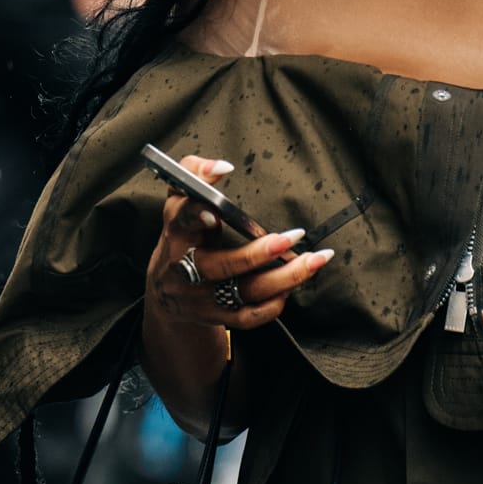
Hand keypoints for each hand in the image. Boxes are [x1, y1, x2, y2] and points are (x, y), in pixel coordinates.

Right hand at [146, 157, 333, 336]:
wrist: (167, 290)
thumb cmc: (184, 236)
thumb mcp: (179, 200)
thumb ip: (194, 172)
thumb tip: (222, 166)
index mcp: (177, 234)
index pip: (181, 220)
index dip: (196, 215)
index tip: (215, 211)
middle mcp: (187, 270)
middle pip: (224, 265)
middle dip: (260, 253)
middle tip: (293, 237)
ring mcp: (203, 297)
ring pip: (246, 291)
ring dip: (285, 277)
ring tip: (315, 260)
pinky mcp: (218, 317)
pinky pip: (251, 316)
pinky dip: (275, 302)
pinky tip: (293, 284)